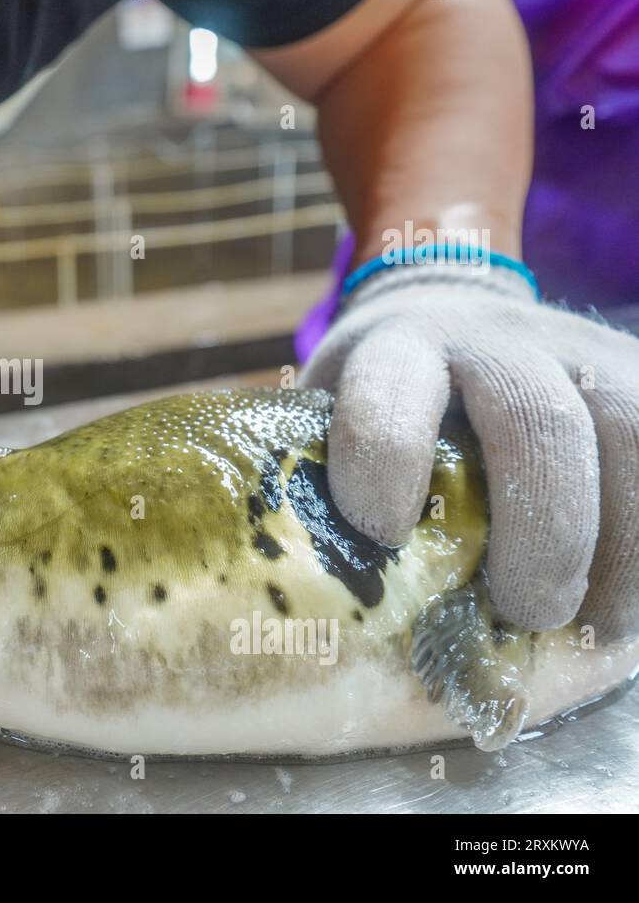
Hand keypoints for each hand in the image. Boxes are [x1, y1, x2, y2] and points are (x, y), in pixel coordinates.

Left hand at [301, 266, 638, 641]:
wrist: (450, 307)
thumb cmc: (382, 398)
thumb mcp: (331, 419)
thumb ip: (324, 486)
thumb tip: (321, 600)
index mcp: (397, 350)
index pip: (389, 392)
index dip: (385, 458)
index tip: (384, 533)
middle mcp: (494, 338)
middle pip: (538, 424)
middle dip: (543, 532)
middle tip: (529, 612)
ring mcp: (578, 348)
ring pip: (633, 431)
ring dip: (625, 543)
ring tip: (598, 622)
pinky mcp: (635, 368)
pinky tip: (625, 591)